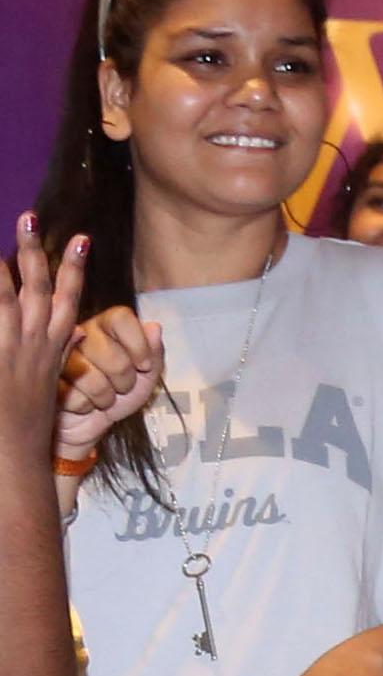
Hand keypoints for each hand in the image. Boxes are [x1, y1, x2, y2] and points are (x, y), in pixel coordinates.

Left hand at [2, 220, 87, 453]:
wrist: (13, 458)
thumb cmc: (29, 427)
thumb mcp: (52, 384)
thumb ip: (60, 352)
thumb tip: (75, 330)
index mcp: (51, 348)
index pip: (69, 300)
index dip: (75, 268)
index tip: (82, 238)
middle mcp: (33, 344)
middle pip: (38, 287)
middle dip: (34, 249)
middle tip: (29, 216)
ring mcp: (9, 350)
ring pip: (4, 299)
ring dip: (0, 268)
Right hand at [55, 300, 165, 471]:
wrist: (95, 423)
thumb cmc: (120, 393)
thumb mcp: (147, 375)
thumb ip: (154, 352)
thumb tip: (154, 328)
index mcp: (105, 325)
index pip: (121, 317)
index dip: (138, 345)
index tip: (144, 365)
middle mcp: (80, 333)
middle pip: (111, 353)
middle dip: (124, 380)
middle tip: (120, 386)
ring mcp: (60, 354)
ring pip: (90, 377)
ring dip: (105, 397)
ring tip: (103, 396)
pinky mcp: (48, 379)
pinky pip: (72, 396)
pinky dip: (85, 407)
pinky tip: (83, 402)